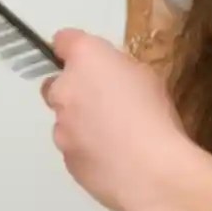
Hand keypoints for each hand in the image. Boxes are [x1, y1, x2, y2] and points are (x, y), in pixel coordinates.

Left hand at [43, 28, 193, 210]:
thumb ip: (117, 71)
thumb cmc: (155, 114)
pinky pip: (75, 148)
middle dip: (75, 92)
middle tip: (106, 104)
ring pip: (64, 120)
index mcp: (85, 59)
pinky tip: (115, 160)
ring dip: (82, 124)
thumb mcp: (146, 76)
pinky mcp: (66, 159)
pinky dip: (89, 151)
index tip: (88, 60)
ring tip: (117, 138)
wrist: (150, 171)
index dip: (73, 49)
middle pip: (57, 85)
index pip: (63, 40)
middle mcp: (63, 89)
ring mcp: (60, 127)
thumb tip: (107, 79)